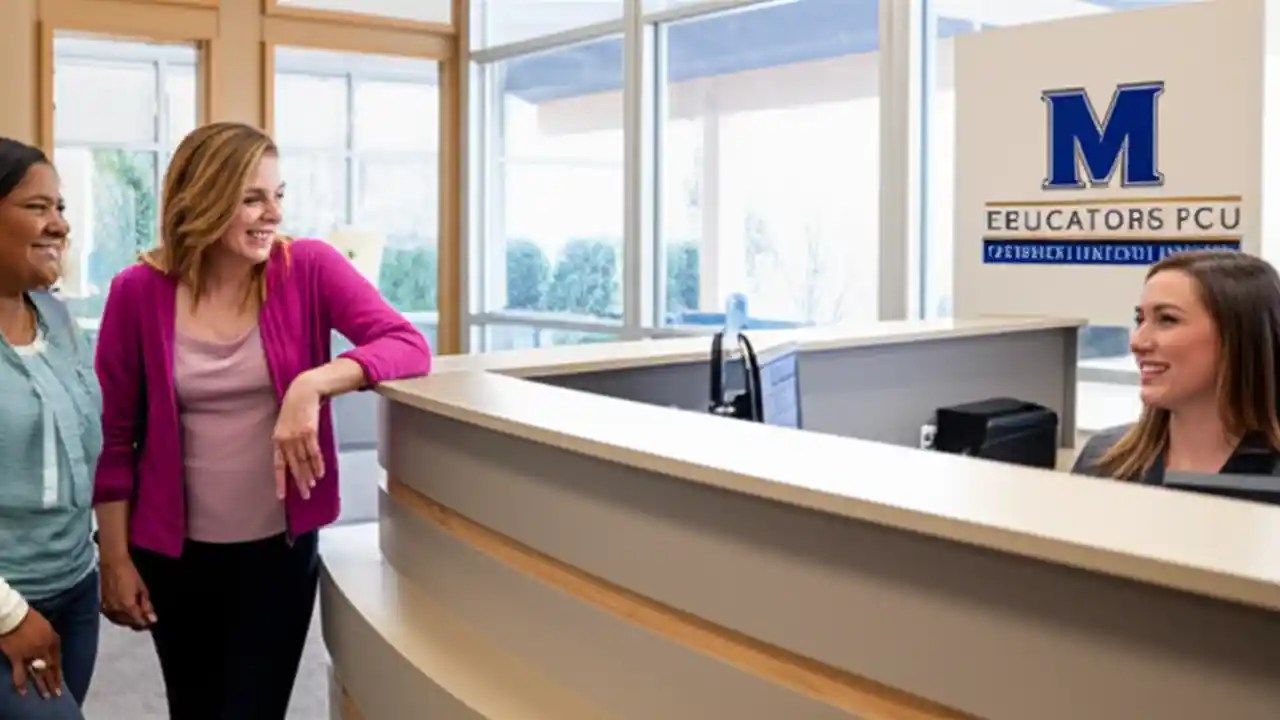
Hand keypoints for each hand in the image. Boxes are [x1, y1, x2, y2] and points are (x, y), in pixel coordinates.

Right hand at [0, 608, 61, 697]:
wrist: (13, 615)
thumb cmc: (28, 617)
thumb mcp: (44, 626)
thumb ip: (47, 637)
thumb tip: (46, 647)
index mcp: (52, 639)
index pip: (58, 658)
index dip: (58, 670)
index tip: (60, 679)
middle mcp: (45, 648)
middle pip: (51, 667)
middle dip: (54, 681)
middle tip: (58, 693)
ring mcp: (32, 653)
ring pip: (39, 673)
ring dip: (43, 685)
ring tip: (47, 696)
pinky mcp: (17, 657)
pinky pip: (20, 673)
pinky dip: (21, 684)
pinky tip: (23, 693)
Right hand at [99, 556, 155, 630]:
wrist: (111, 563)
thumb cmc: (129, 573)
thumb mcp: (142, 588)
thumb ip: (146, 605)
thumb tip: (153, 619)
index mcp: (127, 606)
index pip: (138, 622)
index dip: (146, 623)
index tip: (152, 620)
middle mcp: (115, 611)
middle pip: (128, 623)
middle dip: (138, 622)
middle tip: (146, 617)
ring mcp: (106, 609)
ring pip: (120, 621)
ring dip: (129, 620)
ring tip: (137, 614)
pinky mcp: (101, 606)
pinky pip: (112, 617)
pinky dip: (120, 617)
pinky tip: (126, 612)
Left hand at [274, 372, 323, 500]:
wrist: (303, 391)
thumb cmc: (295, 408)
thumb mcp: (286, 425)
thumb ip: (288, 441)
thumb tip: (295, 458)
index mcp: (277, 440)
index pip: (278, 465)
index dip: (280, 481)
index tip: (282, 496)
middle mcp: (285, 440)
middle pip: (293, 466)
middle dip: (299, 482)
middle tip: (304, 495)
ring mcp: (297, 436)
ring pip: (304, 461)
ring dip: (309, 475)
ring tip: (312, 487)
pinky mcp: (309, 432)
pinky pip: (314, 452)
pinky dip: (318, 464)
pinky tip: (320, 473)